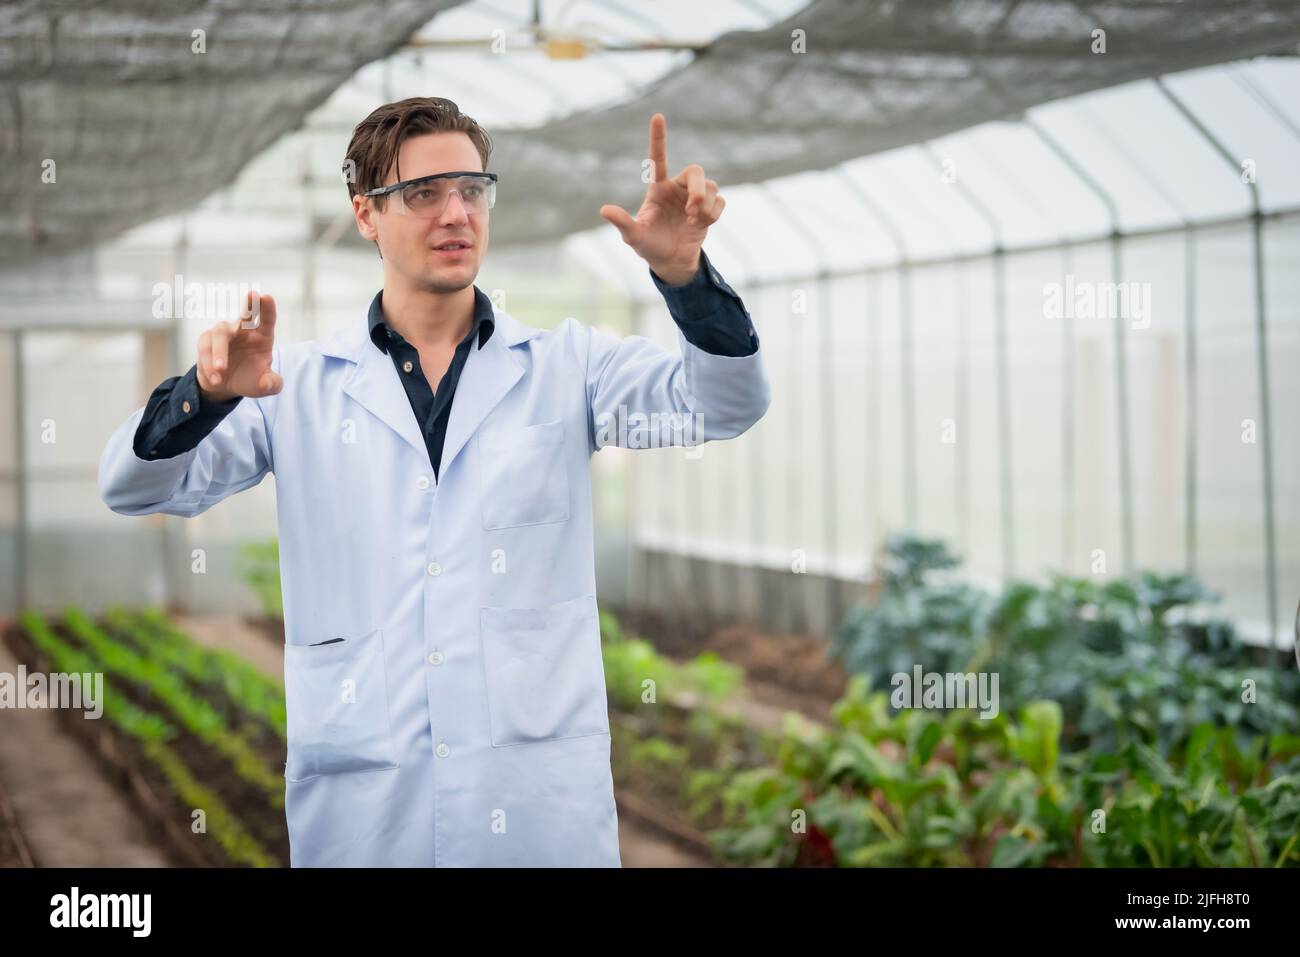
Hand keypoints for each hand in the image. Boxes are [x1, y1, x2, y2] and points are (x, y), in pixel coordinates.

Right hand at [196, 290, 282, 402]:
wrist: (226, 386)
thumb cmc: (250, 379)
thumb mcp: (265, 386)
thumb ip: (271, 385)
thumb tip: (266, 383)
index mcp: (262, 336)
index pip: (266, 320)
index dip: (267, 308)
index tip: (267, 297)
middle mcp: (243, 331)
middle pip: (244, 315)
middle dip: (249, 304)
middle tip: (253, 294)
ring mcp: (224, 334)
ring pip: (220, 334)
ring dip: (219, 352)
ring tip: (221, 371)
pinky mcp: (206, 341)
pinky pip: (205, 348)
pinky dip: (208, 364)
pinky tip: (215, 379)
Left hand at [599, 113, 724, 284]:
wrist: (670, 260)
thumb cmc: (649, 245)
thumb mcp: (633, 236)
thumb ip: (622, 222)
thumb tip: (604, 210)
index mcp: (658, 188)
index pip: (658, 158)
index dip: (658, 138)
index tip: (657, 117)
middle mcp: (677, 188)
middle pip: (696, 170)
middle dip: (697, 190)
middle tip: (691, 210)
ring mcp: (694, 197)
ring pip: (711, 186)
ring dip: (705, 205)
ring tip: (693, 220)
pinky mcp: (709, 209)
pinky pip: (720, 202)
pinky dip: (713, 214)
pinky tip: (700, 225)